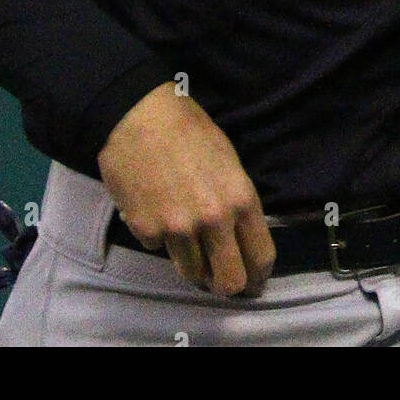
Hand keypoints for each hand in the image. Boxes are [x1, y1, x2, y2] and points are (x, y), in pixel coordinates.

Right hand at [97, 82, 275, 296]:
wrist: (138, 115)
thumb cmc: (188, 129)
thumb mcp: (228, 160)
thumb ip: (235, 202)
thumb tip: (236, 236)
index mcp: (241, 199)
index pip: (261, 257)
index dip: (258, 274)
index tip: (252, 279)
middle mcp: (214, 220)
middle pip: (229, 282)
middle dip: (226, 284)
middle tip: (218, 278)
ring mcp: (179, 229)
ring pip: (191, 273)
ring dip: (189, 260)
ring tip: (182, 234)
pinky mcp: (147, 230)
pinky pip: (158, 248)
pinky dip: (158, 236)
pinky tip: (154, 209)